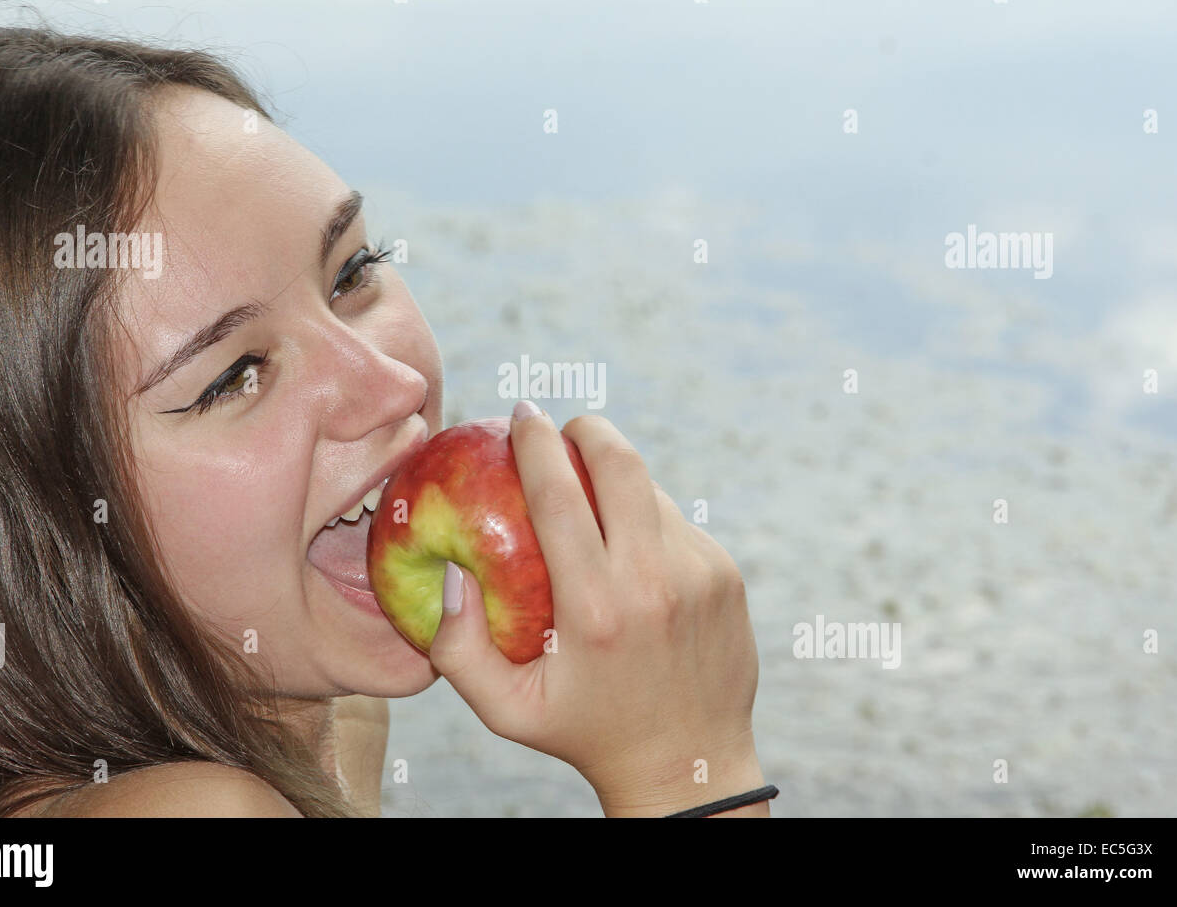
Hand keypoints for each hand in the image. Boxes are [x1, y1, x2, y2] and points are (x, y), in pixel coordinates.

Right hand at [428, 405, 764, 815]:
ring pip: (651, 492)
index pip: (559, 496)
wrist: (689, 764)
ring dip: (617, 481)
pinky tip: (631, 553)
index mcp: (594, 609)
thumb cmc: (585, 732)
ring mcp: (698, 573)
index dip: (535, 443)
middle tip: (564, 430)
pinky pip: (677, 524)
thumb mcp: (507, 710)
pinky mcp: (725, 575)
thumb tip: (451, 574)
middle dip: (588, 430)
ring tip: (592, 502)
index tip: (521, 413)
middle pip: (621, 463)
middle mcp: (653, 581)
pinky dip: (647, 521)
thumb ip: (457, 649)